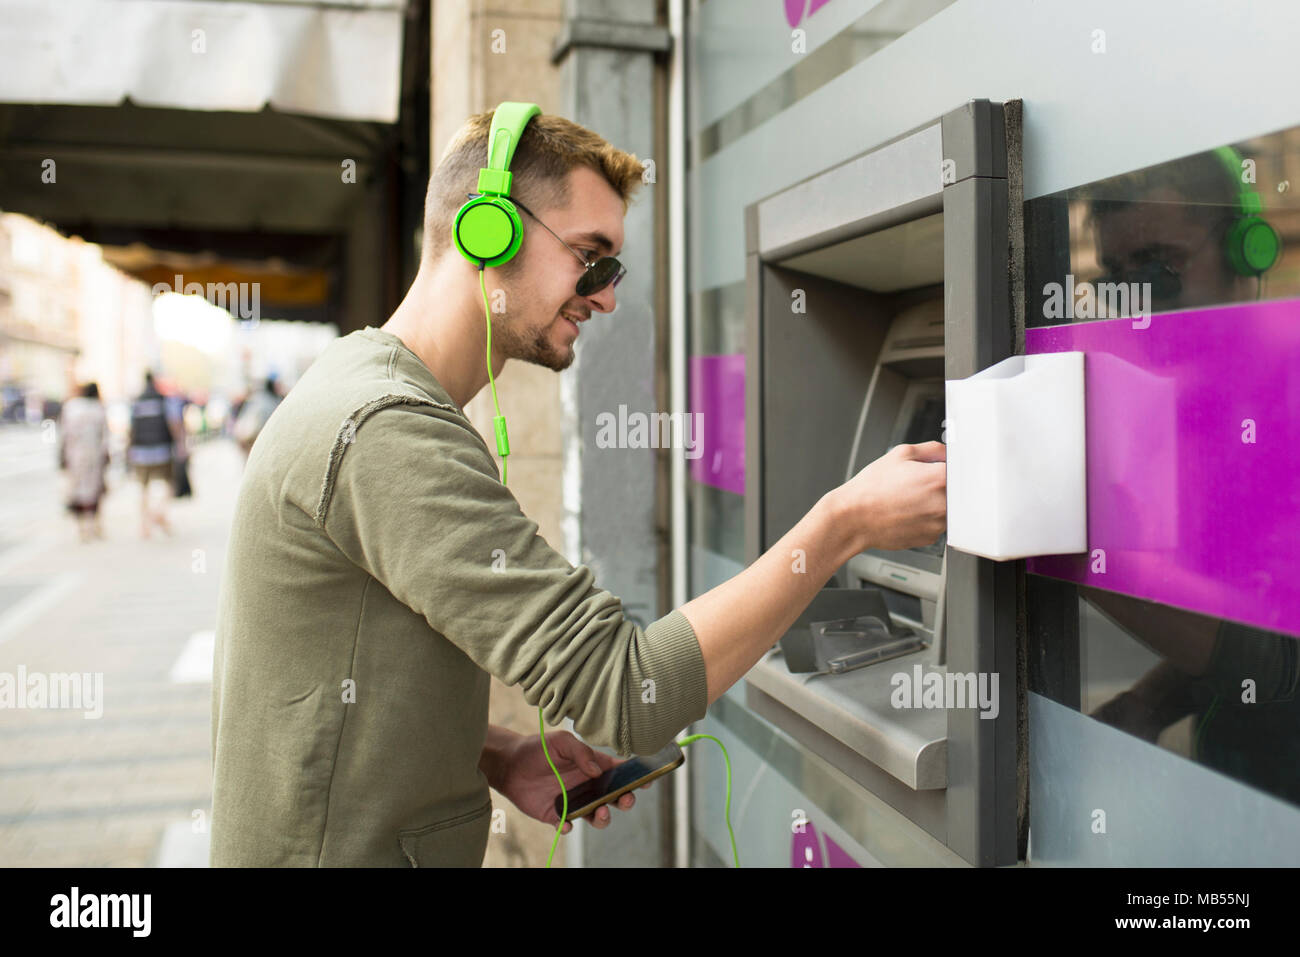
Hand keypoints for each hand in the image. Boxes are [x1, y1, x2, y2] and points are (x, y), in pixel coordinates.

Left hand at [495, 730, 646, 832]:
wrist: (509, 764)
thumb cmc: (538, 748)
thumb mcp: (561, 742)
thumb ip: (581, 753)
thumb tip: (598, 771)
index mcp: (593, 766)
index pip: (619, 773)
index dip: (635, 777)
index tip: (647, 780)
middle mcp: (587, 786)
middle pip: (614, 798)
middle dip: (625, 800)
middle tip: (625, 798)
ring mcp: (574, 802)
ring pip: (596, 816)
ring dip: (603, 818)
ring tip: (600, 813)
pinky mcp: (557, 815)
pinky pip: (568, 826)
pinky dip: (569, 827)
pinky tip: (566, 823)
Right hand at [832, 441, 946, 551]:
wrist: (853, 518)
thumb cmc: (871, 489)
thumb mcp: (900, 454)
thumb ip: (931, 449)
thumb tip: (945, 453)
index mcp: (939, 479)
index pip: (959, 469)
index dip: (947, 467)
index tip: (937, 469)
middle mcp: (943, 503)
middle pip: (954, 491)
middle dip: (940, 486)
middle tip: (917, 484)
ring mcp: (937, 523)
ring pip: (945, 508)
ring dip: (933, 503)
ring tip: (908, 499)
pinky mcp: (930, 538)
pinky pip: (935, 524)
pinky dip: (924, 518)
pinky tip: (906, 512)